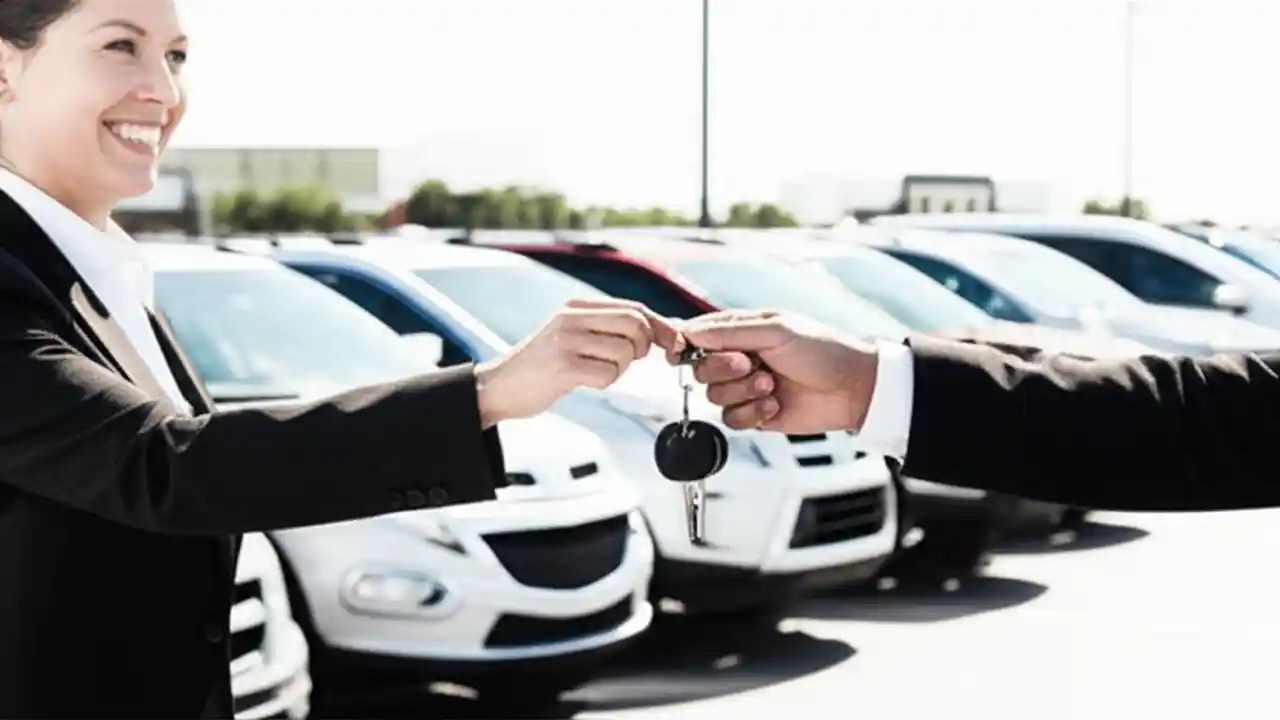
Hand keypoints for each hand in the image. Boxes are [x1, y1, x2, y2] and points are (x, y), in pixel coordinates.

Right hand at [475, 299, 678, 427]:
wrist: (499, 386)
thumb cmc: (542, 366)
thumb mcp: (573, 335)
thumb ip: (610, 329)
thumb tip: (663, 330)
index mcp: (576, 307)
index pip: (634, 308)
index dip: (661, 326)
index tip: (674, 343)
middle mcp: (572, 318)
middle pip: (635, 324)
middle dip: (644, 346)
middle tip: (631, 360)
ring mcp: (566, 341)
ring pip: (624, 351)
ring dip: (620, 369)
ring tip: (597, 371)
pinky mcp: (562, 366)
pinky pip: (608, 374)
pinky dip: (605, 382)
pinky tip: (585, 381)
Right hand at [669, 310, 878, 432]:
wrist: (853, 388)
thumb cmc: (822, 349)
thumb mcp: (775, 329)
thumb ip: (728, 331)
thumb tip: (687, 331)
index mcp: (739, 331)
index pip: (695, 335)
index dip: (684, 344)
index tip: (682, 351)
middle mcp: (738, 358)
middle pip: (700, 371)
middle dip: (723, 370)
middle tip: (751, 364)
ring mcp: (746, 388)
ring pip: (714, 398)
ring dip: (743, 392)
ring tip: (772, 385)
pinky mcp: (755, 414)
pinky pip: (731, 421)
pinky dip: (752, 414)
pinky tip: (775, 405)